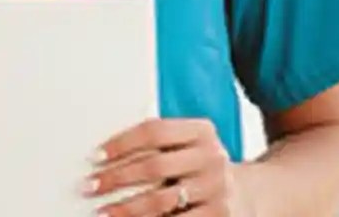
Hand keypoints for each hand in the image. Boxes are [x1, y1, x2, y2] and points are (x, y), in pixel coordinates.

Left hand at [83, 118, 248, 215]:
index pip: (154, 131)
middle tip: (90, 186)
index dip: (121, 143)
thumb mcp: (190, 146)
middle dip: (116, 178)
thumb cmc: (202, 166)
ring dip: (127, 208)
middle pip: (154, 165)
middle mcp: (212, 156)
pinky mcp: (219, 215)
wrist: (248, 192)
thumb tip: (105, 157)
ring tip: (103, 212)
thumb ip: (160, 145)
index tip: (95, 157)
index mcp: (202, 131)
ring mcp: (216, 188)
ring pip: (161, 199)